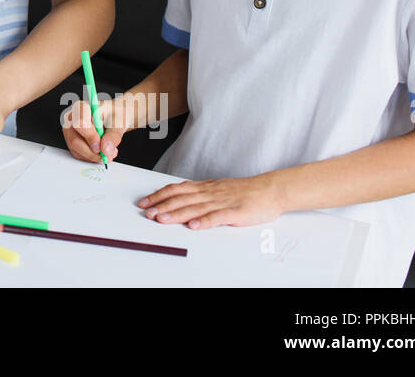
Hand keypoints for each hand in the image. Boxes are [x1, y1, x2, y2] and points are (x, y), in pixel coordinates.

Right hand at [61, 94, 131, 164]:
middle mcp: (72, 118)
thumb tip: (106, 149)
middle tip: (107, 153)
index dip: (90, 136)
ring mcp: (70, 130)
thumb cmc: (115, 115)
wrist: (114, 118)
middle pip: (74, 140)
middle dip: (92, 151)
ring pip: (76, 149)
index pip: (79, 123)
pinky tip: (100, 151)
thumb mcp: (119, 123)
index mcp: (82, 108)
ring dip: (93, 156)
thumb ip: (113, 136)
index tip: (101, 144)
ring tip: (107, 151)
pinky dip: (90, 157)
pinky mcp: (71, 140)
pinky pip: (77, 154)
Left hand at [137, 173, 283, 228]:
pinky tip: (194, 226)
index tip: (144, 202)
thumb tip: (178, 198)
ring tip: (161, 219)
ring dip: (176, 214)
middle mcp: (210, 193)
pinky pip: (218, 217)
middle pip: (182, 198)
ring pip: (195, 207)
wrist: (269, 189)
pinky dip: (205, 221)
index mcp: (205, 187)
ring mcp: (222, 202)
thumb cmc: (243, 191)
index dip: (159, 195)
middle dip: (162, 206)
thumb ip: (199, 193)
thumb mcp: (217, 188)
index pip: (177, 189)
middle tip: (146, 213)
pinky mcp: (236, 212)